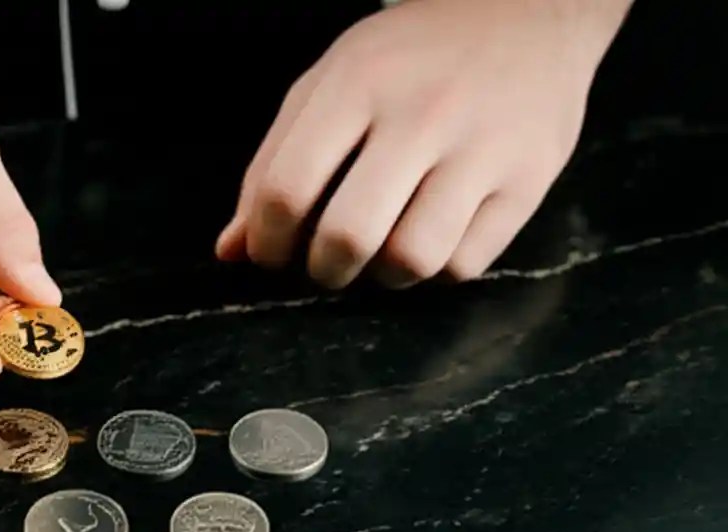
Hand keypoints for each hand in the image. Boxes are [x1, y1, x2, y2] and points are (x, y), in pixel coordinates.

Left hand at [216, 0, 631, 287]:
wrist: (527, 11)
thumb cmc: (412, 57)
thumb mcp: (330, 84)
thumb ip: (273, 163)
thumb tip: (231, 250)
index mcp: (358, 84)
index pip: (287, 188)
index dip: (266, 241)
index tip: (271, 252)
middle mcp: (423, 115)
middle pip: (349, 236)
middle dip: (322, 270)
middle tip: (326, 262)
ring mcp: (482, 150)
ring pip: (412, 260)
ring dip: (382, 275)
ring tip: (382, 251)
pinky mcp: (529, 182)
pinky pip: (464, 264)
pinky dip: (437, 268)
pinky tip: (430, 236)